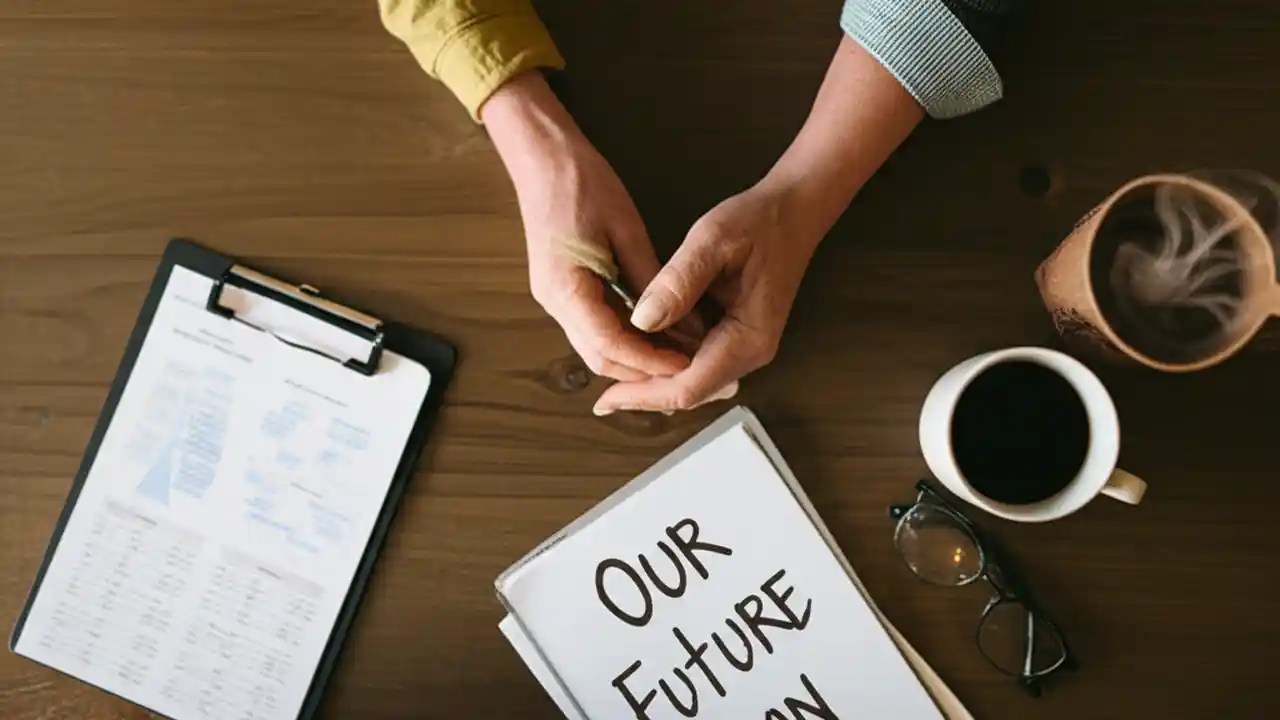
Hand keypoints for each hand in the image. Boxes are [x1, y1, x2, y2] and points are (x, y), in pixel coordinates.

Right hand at [484, 72, 689, 380]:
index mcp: (565, 289)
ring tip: (676, 354)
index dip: (649, 361)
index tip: (684, 364)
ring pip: (595, 347)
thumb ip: (651, 281)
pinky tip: (653, 334)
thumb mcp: (627, 231)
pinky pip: (593, 328)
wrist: (543, 157)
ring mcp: (554, 298)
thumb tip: (683, 322)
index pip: (609, 345)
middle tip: (686, 367)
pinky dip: (623, 339)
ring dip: (634, 357)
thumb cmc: (581, 184)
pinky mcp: (561, 290)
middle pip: (599, 357)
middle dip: (642, 370)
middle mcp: (554, 303)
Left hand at [592, 181, 822, 413]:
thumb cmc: (759, 220)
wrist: (796, 209)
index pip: (690, 386)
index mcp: (748, 338)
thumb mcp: (714, 240)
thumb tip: (641, 321)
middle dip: (646, 394)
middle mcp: (751, 353)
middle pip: (691, 392)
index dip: (645, 395)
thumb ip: (678, 281)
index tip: (606, 400)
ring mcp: (747, 348)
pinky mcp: (739, 337)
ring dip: (655, 381)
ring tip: (615, 377)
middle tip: (602, 397)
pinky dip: (669, 364)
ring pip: (695, 381)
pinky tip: (642, 353)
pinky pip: (701, 363)